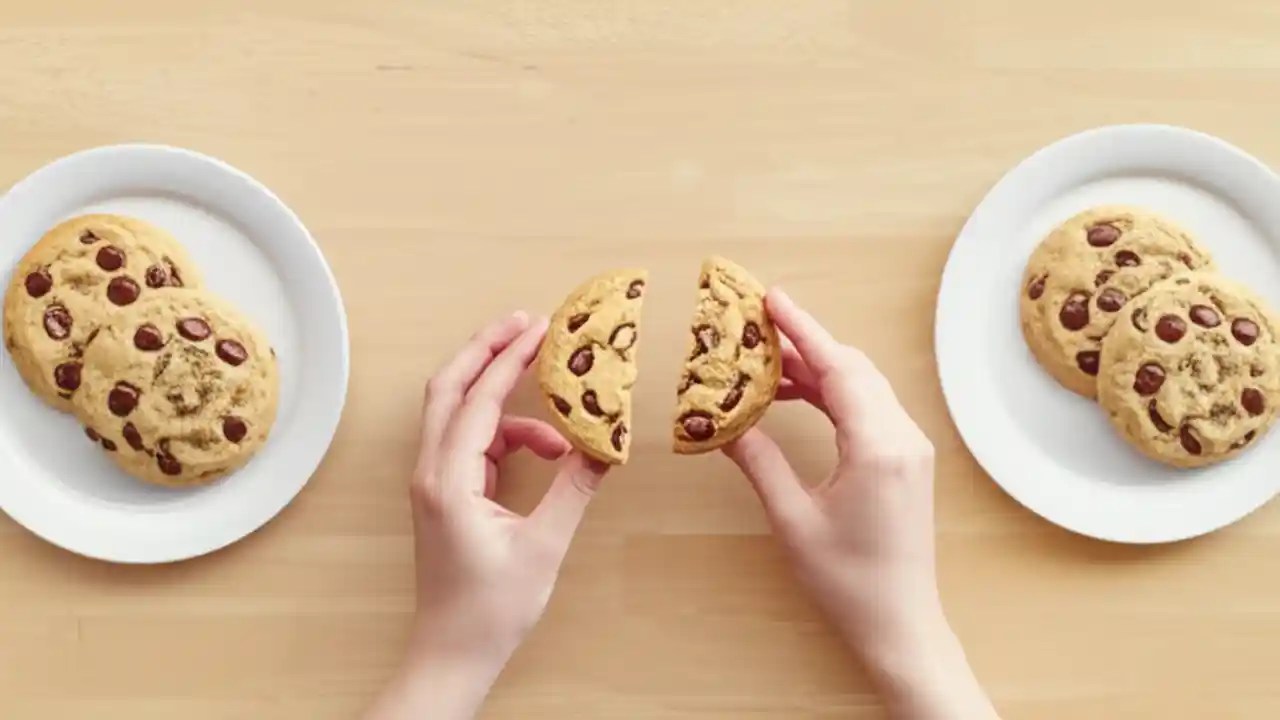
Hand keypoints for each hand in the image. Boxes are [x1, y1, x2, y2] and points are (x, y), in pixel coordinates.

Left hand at [366, 312, 608, 719]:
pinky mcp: (446, 492)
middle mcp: (431, 472)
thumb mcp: (543, 547)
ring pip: (459, 412)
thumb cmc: (488, 611)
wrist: (452, 654)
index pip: (477, 402)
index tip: (539, 328)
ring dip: (502, 393)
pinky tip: (548, 448)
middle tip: (526, 323)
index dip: (509, 360)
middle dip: (486, 350)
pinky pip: (473, 441)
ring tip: (554, 391)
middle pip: (449, 388)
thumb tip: (605, 445)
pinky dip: (508, 432)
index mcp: (447, 481)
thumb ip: (574, 489)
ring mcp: (434, 481)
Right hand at [725, 290, 998, 719]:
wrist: (900, 624)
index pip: (838, 369)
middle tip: (757, 324)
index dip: (802, 329)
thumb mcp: (793, 520)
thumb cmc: (848, 582)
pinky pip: (868, 408)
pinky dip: (832, 393)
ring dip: (818, 368)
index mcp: (878, 447)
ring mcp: (910, 448)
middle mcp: (903, 438)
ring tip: (767, 359)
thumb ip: (760, 462)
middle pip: (853, 368)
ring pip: (862, 386)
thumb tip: (724, 423)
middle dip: (806, 342)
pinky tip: (796, 394)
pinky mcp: (906, 460)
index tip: (770, 299)